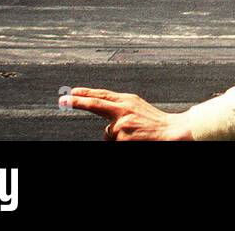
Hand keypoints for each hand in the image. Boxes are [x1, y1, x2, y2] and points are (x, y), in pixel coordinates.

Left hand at [62, 87, 193, 140]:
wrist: (171, 131)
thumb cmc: (153, 121)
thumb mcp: (136, 107)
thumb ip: (118, 109)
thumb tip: (104, 121)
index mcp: (127, 100)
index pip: (102, 95)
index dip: (85, 93)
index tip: (70, 92)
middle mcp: (123, 110)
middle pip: (96, 104)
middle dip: (78, 102)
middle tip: (63, 100)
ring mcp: (122, 125)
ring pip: (108, 133)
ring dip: (116, 135)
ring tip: (133, 134)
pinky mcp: (123, 139)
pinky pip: (114, 142)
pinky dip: (121, 142)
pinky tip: (133, 139)